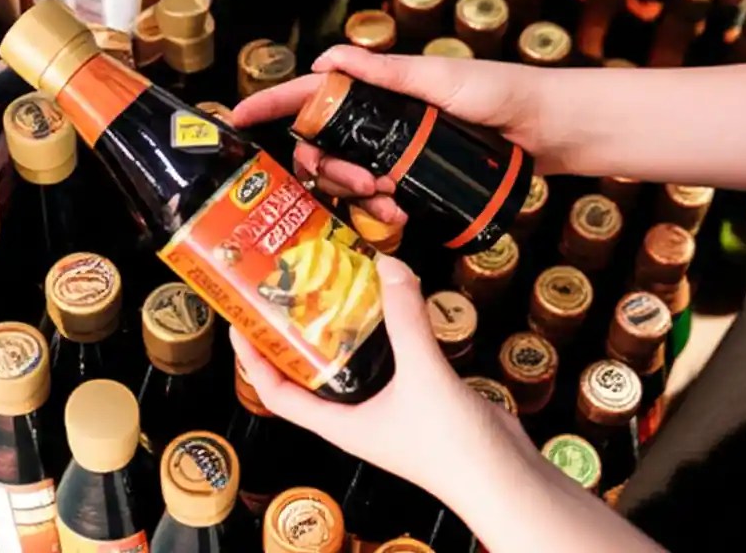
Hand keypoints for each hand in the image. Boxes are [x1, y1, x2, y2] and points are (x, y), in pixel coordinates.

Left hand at [230, 255, 534, 496]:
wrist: (505, 478)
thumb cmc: (455, 450)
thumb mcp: (423, 377)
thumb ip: (405, 320)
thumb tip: (389, 267)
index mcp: (341, 423)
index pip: (277, 394)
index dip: (253, 361)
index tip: (240, 324)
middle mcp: (357, 415)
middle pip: (311, 372)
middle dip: (296, 333)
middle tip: (289, 291)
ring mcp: (388, 406)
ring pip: (352, 362)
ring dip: (343, 327)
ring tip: (334, 285)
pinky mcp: (419, 396)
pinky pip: (391, 357)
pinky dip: (385, 329)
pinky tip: (390, 301)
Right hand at [231, 45, 552, 223]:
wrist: (549, 132)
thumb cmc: (502, 92)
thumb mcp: (441, 79)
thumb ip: (386, 72)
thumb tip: (329, 59)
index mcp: (380, 90)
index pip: (313, 93)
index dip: (273, 105)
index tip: (237, 119)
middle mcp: (380, 122)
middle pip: (321, 147)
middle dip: (327, 167)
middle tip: (360, 181)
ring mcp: (396, 153)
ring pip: (345, 179)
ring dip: (354, 193)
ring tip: (386, 199)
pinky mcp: (414, 180)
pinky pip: (375, 201)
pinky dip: (377, 210)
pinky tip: (397, 212)